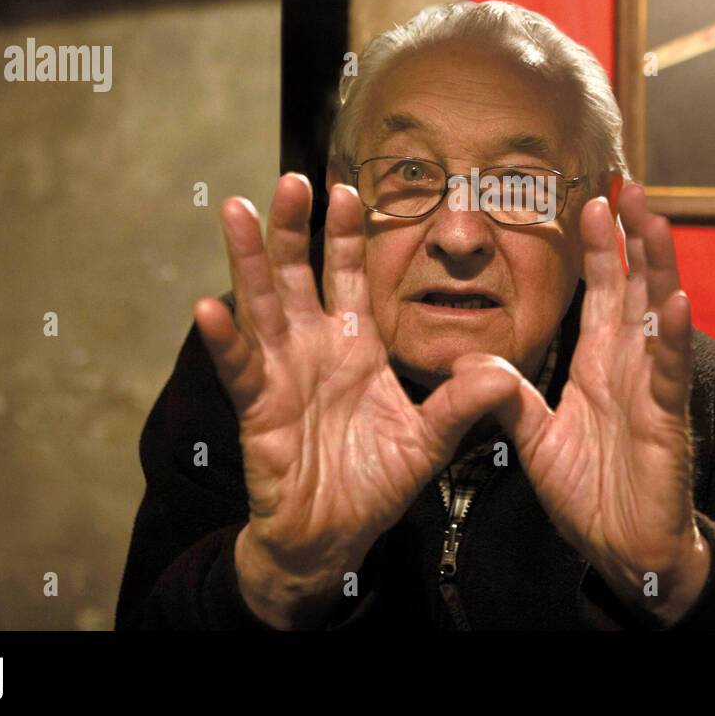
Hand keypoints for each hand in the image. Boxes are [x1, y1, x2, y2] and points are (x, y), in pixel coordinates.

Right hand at [194, 173, 520, 627]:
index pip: (347, 276)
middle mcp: (314, 348)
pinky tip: (209, 307)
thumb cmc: (377, 482)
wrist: (335, 535)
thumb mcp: (430, 440)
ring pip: (262, 306)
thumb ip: (463, 404)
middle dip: (293, 228)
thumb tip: (505, 372)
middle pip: (298, 275)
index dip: (345, 234)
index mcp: (355, 345)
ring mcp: (282, 373)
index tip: (349, 188)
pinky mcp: (259, 408)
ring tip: (237, 212)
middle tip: (290, 179)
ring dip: (248, 260)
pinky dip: (225, 339)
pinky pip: (241, 367)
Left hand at [493, 182, 707, 624]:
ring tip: (653, 219)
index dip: (599, 247)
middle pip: (634, 287)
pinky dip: (673, 336)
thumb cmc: (587, 493)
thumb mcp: (534, 437)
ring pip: (659, 315)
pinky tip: (676, 299)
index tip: (593, 199)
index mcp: (600, 363)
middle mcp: (630, 365)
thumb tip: (468, 363)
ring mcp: (651, 388)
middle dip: (632, 236)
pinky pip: (669, 372)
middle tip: (627, 184)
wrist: (621, 549)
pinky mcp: (664, 420)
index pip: (601, 291)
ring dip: (657, 267)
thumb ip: (508, 398)